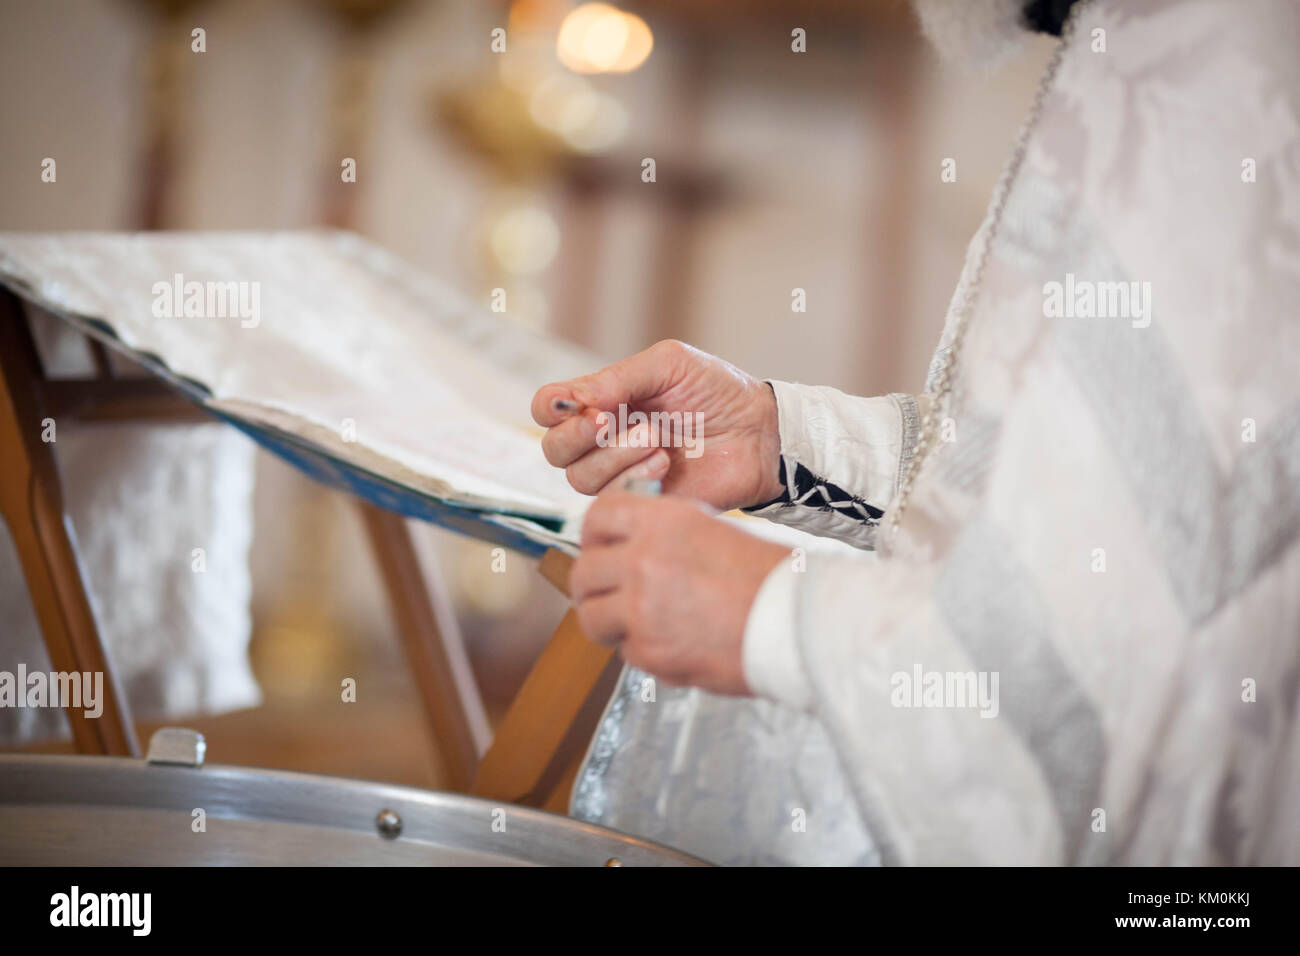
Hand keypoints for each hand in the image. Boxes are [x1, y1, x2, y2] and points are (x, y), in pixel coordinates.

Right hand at [531, 340, 783, 510]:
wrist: (758, 434)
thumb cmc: (717, 392)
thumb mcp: (669, 365)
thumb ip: (618, 378)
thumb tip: (575, 399)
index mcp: (603, 401)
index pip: (548, 408)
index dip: (553, 408)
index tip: (586, 404)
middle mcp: (602, 440)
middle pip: (554, 449)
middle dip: (580, 435)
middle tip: (613, 421)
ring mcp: (618, 473)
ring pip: (579, 477)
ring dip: (615, 455)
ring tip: (658, 441)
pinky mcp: (640, 500)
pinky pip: (611, 499)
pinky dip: (634, 477)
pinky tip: (666, 463)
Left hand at [570, 492, 788, 694]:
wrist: (798, 622)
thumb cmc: (771, 578)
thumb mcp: (712, 531)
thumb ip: (665, 537)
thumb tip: (630, 549)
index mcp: (662, 520)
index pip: (598, 516)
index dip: (593, 535)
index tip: (599, 548)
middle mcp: (643, 558)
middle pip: (584, 571)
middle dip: (593, 587)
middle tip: (609, 596)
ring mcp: (641, 606)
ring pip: (592, 616)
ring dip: (609, 624)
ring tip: (637, 626)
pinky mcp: (649, 650)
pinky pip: (625, 652)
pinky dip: (644, 652)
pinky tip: (676, 645)